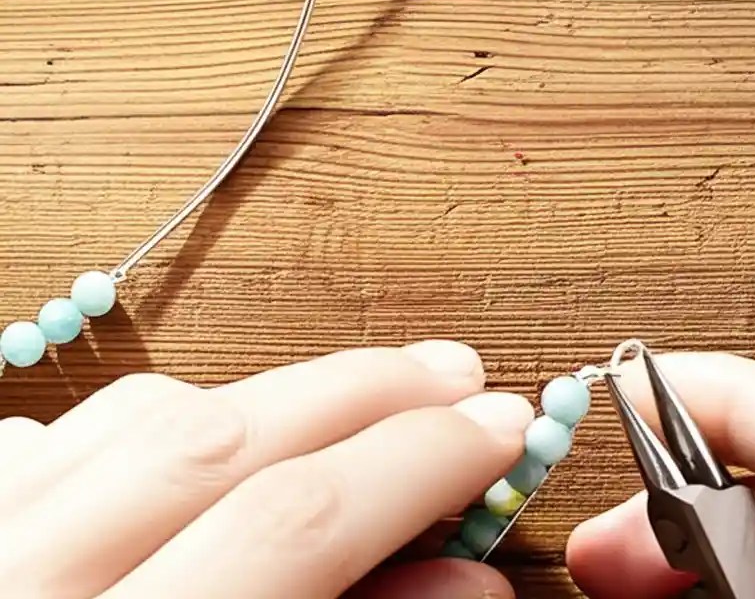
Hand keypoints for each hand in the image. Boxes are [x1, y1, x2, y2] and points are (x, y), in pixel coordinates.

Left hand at [0, 341, 527, 598]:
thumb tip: (466, 580)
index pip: (289, 524)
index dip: (416, 463)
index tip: (496, 431)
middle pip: (217, 442)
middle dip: (366, 395)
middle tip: (456, 378)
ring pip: (135, 421)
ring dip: (275, 398)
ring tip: (364, 401)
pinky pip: (56, 436)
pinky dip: (163, 422)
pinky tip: (223, 436)